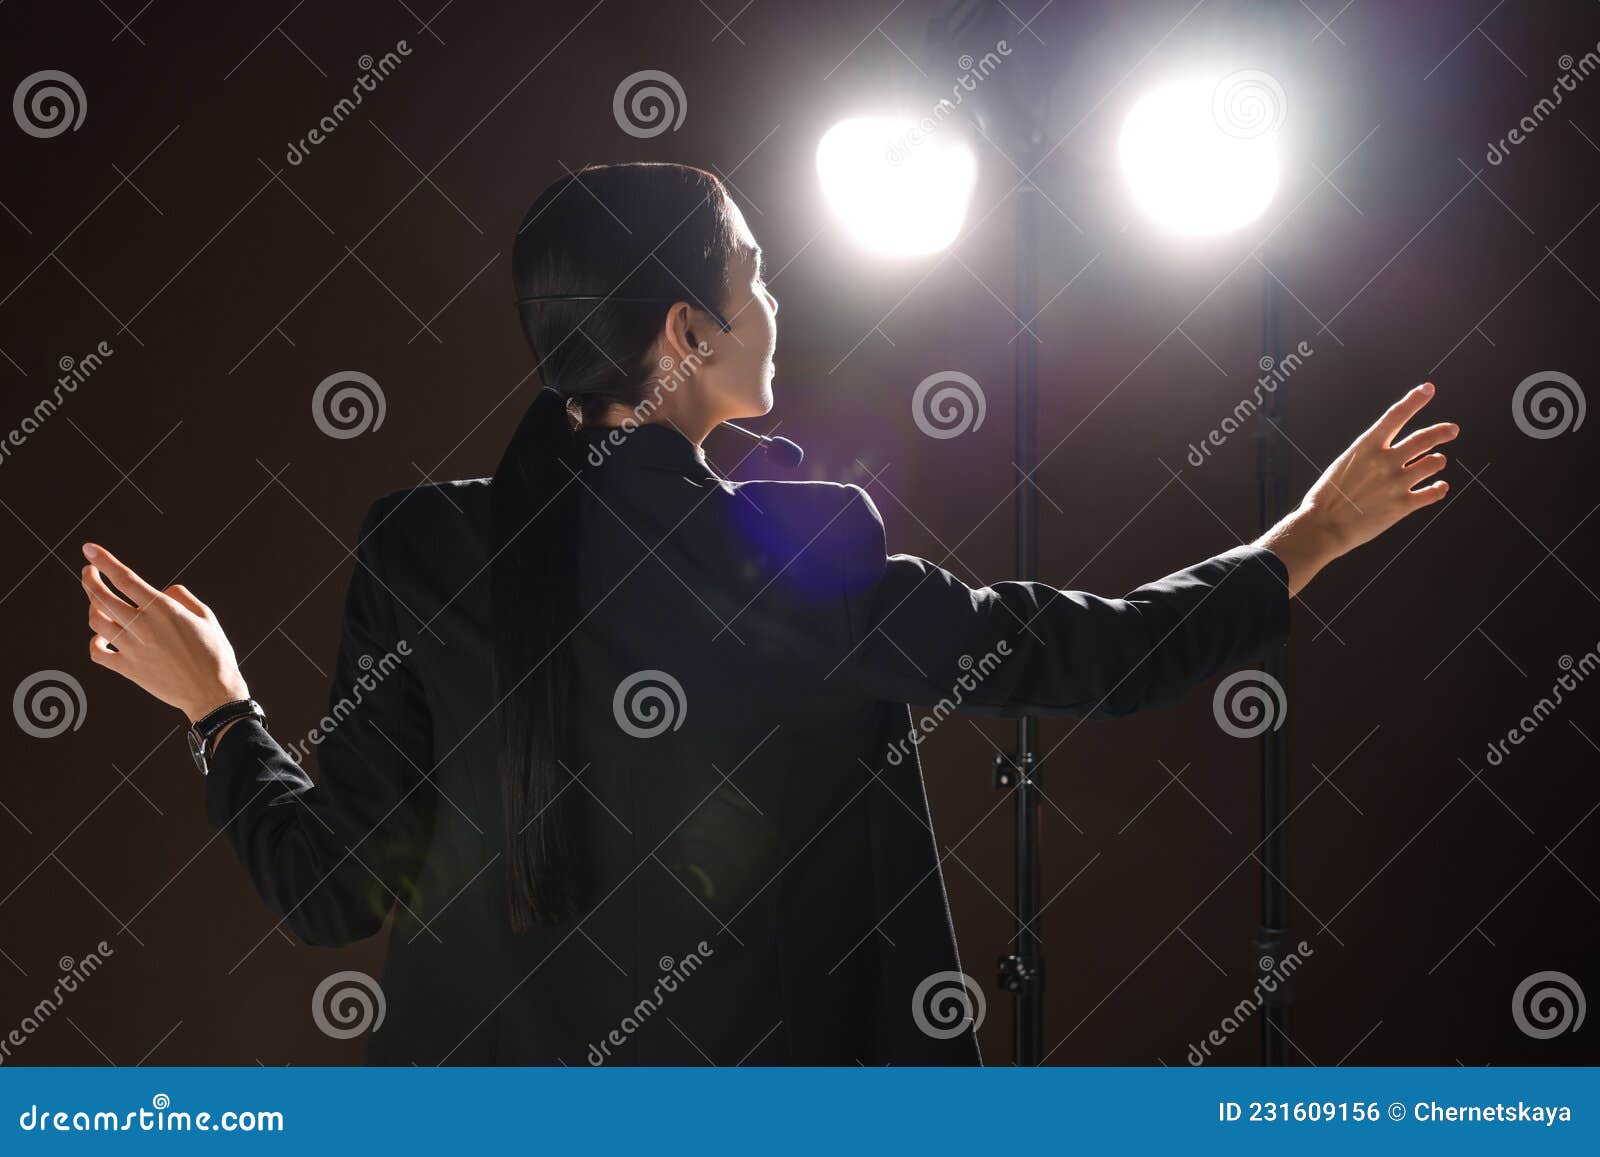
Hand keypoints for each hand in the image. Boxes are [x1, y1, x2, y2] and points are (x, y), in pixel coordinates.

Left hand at [80, 543, 249, 723]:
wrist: (212, 692)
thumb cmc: (214, 652)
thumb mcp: (206, 616)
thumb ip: (182, 597)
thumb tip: (163, 590)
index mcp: (162, 609)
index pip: (124, 579)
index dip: (104, 561)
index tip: (89, 549)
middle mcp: (142, 626)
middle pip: (102, 597)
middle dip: (90, 579)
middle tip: (88, 571)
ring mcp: (131, 648)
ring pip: (96, 622)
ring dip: (92, 607)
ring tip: (97, 602)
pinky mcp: (128, 669)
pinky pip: (97, 652)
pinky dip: (94, 642)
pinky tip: (101, 638)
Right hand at [1257, 382, 1457, 596]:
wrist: (1322, 526)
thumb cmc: (1327, 496)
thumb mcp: (1344, 464)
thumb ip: (1368, 455)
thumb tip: (1390, 451)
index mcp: (1367, 446)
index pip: (1397, 415)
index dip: (1415, 400)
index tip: (1428, 389)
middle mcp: (1385, 460)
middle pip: (1424, 438)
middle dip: (1442, 431)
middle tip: (1452, 429)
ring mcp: (1396, 483)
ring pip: (1433, 463)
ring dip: (1438, 461)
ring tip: (1437, 462)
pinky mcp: (1403, 506)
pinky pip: (1432, 493)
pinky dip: (1439, 489)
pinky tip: (1440, 487)